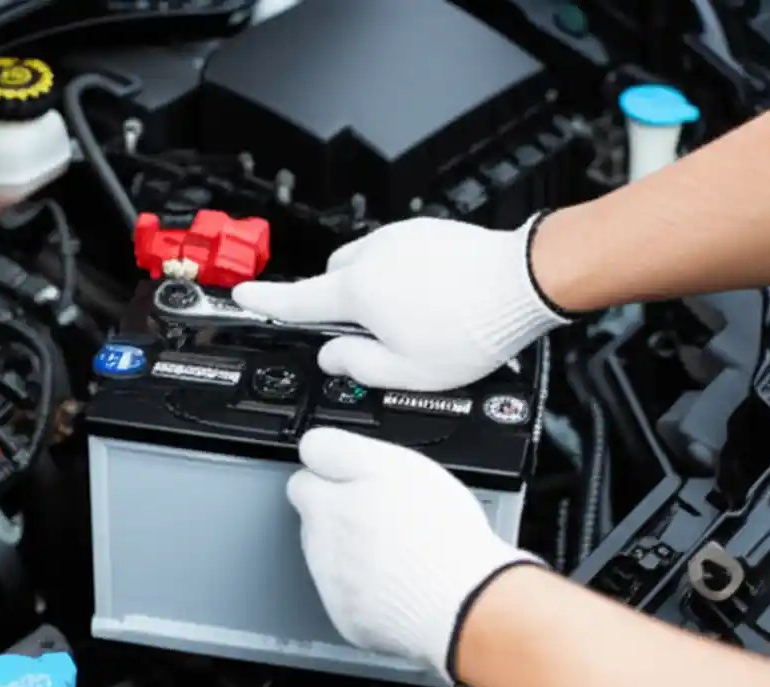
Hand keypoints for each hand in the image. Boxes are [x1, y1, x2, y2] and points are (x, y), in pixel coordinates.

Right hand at [233, 215, 569, 390]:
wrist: (525, 283)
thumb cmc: (473, 328)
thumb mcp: (409, 372)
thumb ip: (360, 367)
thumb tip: (334, 357)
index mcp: (359, 292)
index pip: (297, 299)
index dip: (266, 300)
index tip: (244, 295)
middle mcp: (374, 256)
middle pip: (334, 280)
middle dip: (341, 305)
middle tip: (374, 337)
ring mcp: (401, 239)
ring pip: (366, 265)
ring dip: (373, 290)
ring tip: (416, 320)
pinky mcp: (427, 231)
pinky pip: (396, 254)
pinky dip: (402, 275)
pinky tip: (435, 299)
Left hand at [288, 427, 541, 683]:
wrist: (463, 602)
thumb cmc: (439, 533)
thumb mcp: (396, 464)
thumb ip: (343, 451)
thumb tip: (313, 446)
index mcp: (329, 503)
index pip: (303, 478)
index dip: (331, 473)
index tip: (354, 478)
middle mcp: (321, 546)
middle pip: (316, 518)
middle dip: (341, 513)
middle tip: (385, 515)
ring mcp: (333, 586)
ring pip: (330, 558)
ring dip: (353, 551)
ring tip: (400, 551)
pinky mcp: (349, 620)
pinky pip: (348, 597)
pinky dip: (366, 590)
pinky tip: (398, 583)